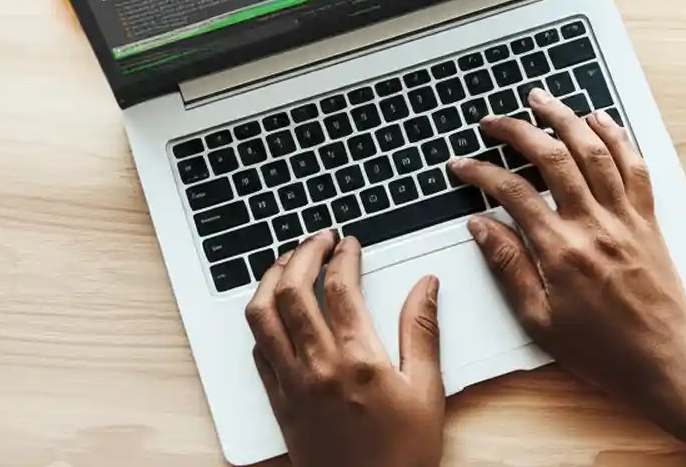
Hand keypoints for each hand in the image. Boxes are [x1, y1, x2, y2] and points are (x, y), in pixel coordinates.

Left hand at [245, 231, 444, 466]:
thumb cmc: (404, 454)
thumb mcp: (428, 391)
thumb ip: (423, 331)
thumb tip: (426, 285)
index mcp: (360, 359)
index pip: (339, 286)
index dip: (341, 255)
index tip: (349, 243)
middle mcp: (318, 366)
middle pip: (292, 290)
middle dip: (302, 253)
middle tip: (317, 239)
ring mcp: (292, 384)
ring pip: (261, 315)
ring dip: (269, 280)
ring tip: (286, 263)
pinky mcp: (278, 402)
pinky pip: (257, 350)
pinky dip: (261, 321)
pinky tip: (274, 312)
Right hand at [449, 89, 685, 427]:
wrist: (664, 363)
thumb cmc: (601, 351)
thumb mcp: (539, 319)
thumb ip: (509, 266)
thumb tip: (481, 225)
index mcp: (561, 251)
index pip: (512, 193)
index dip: (482, 172)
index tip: (462, 165)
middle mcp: (594, 225)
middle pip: (552, 157)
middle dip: (518, 131)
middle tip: (492, 121)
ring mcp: (625, 218)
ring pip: (594, 150)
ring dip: (565, 118)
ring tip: (541, 99)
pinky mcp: (648, 219)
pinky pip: (635, 165)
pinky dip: (617, 136)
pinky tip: (600, 120)